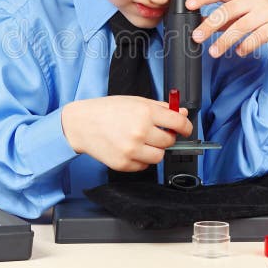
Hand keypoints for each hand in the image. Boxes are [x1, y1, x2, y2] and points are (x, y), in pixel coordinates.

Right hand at [61, 96, 191, 171]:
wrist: (81, 124)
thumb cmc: (107, 110)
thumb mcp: (136, 101)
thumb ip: (161, 108)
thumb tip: (182, 113)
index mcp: (145, 113)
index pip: (178, 123)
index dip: (186, 127)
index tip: (185, 129)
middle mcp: (139, 132)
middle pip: (169, 142)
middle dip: (167, 138)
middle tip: (156, 133)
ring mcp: (131, 150)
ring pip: (158, 157)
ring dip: (155, 150)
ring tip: (142, 141)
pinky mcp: (123, 164)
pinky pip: (143, 166)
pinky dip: (141, 159)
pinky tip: (131, 148)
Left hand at [186, 0, 267, 56]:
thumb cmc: (264, 14)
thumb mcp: (242, 12)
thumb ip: (223, 17)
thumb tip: (199, 22)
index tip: (188, 5)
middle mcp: (254, 0)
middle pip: (228, 10)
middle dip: (210, 24)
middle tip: (196, 37)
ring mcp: (267, 12)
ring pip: (242, 26)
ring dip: (225, 40)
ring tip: (213, 52)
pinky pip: (258, 37)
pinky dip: (247, 45)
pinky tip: (239, 52)